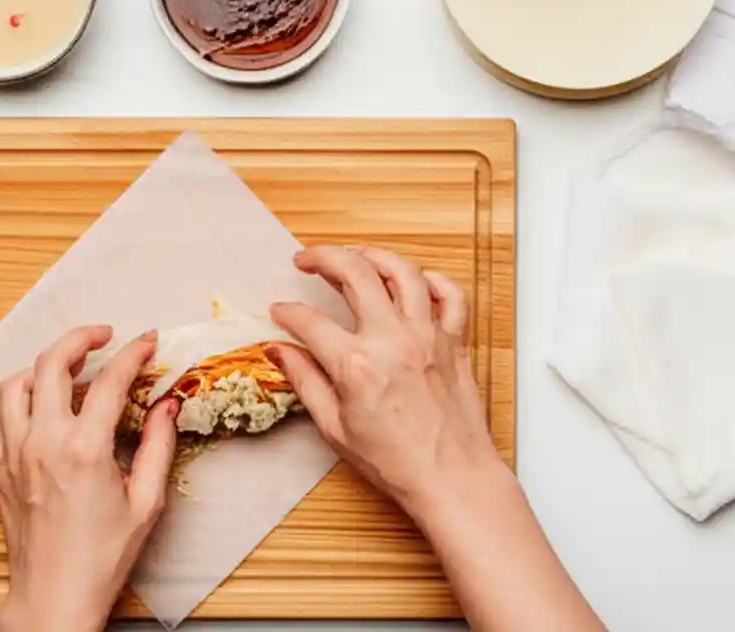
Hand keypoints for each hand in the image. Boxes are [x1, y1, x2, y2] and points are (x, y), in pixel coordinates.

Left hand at [0, 326, 179, 631]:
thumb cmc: (101, 558)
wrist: (54, 596)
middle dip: (81, 338)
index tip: (147, 343)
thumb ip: (157, 445)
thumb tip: (168, 405)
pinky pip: (0, 417)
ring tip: (68, 366)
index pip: (109, 379)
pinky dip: (20, 400)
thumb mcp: (146, 502)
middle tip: (103, 336)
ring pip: (16, 383)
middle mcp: (43, 442)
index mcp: (84, 449)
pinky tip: (41, 406)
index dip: (133, 354)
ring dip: (43, 365)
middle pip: (53, 363)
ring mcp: (14, 453)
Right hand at [269, 245, 603, 630]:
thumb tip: (279, 351)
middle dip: (322, 257)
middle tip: (307, 259)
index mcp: (356, 365)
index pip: (309, 320)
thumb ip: (305, 381)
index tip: (280, 311)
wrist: (452, 479)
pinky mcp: (454, 342)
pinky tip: (413, 282)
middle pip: (353, 272)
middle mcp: (393, 340)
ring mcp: (428, 336)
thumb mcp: (335, 428)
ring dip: (373, 255)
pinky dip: (431, 280)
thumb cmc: (397, 463)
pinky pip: (450, 294)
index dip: (287, 312)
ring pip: (402, 270)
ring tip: (354, 256)